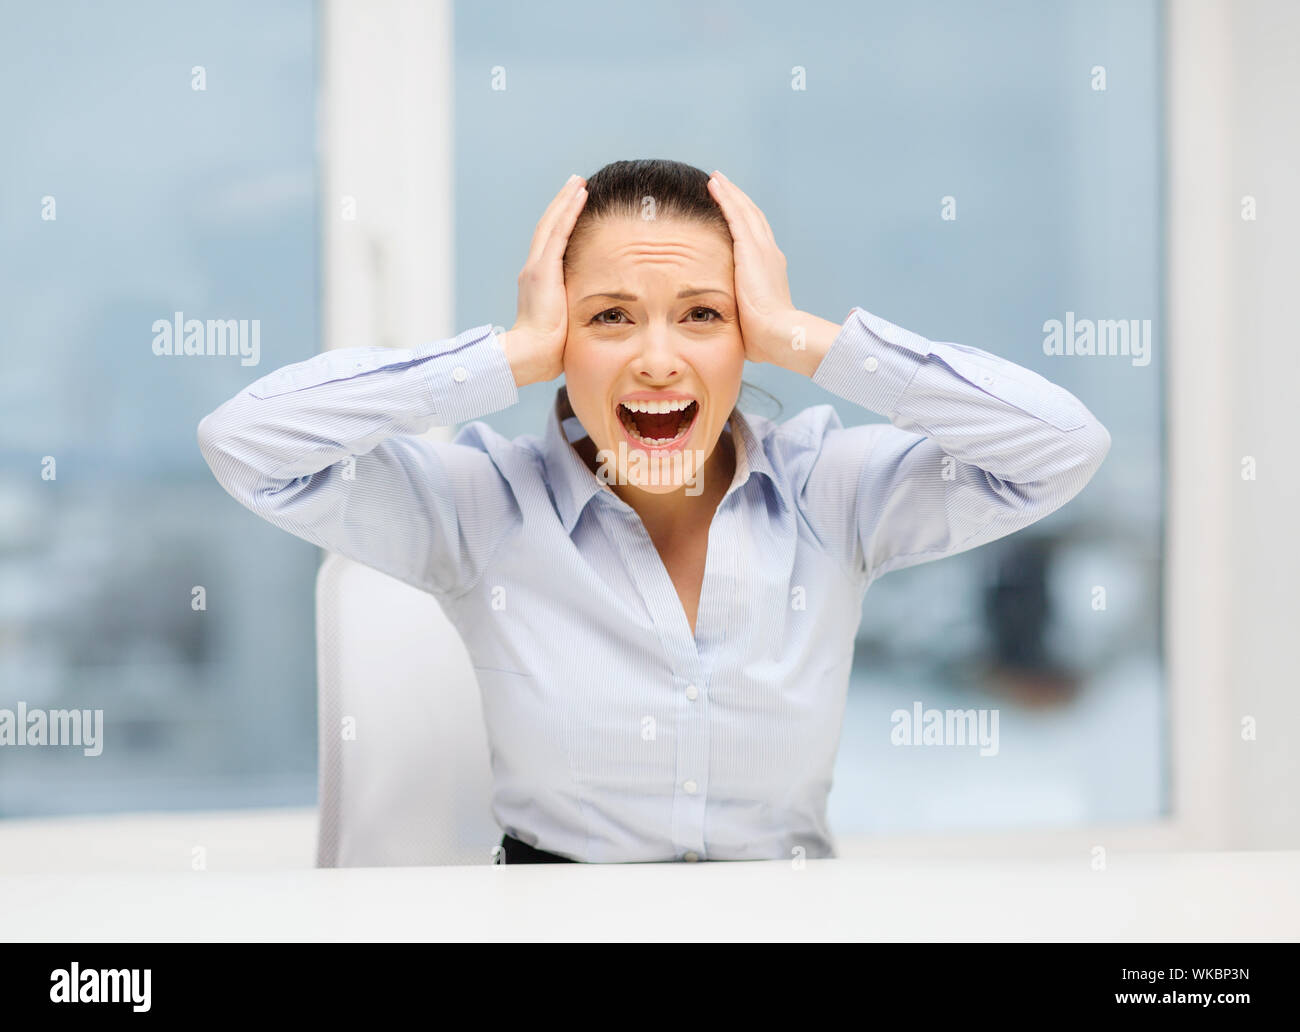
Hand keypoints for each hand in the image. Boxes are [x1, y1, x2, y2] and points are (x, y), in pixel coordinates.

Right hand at [500, 174, 587, 386]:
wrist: (531, 355)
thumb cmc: (549, 350)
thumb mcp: (564, 324)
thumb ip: (573, 313)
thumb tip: (593, 318)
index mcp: (538, 282)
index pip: (551, 246)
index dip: (561, 224)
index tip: (574, 208)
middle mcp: (534, 270)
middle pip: (549, 228)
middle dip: (562, 205)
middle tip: (576, 184)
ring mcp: (536, 268)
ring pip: (552, 224)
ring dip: (566, 201)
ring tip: (579, 182)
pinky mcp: (543, 269)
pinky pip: (558, 232)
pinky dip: (568, 211)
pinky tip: (580, 195)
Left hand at [706, 170, 839, 375]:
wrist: (779, 334)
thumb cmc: (765, 338)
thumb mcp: (751, 321)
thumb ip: (741, 315)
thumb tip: (729, 328)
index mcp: (769, 270)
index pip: (755, 239)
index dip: (744, 222)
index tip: (732, 211)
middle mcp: (769, 254)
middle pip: (752, 217)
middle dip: (738, 200)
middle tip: (722, 184)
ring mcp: (761, 249)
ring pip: (744, 210)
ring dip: (730, 192)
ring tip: (716, 179)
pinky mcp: (751, 249)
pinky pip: (736, 215)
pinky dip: (726, 197)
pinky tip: (714, 185)